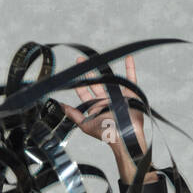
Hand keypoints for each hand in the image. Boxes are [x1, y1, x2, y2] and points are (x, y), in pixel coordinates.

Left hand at [60, 54, 156, 184]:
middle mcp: (106, 101)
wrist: (125, 135)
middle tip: (81, 61)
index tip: (73, 73)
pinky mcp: (130, 94)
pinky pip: (131, 80)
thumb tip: (61, 107)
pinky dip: (130, 69)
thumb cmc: (107, 134)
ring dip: (105, 68)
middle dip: (89, 72)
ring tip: (100, 56)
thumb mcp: (86, 125)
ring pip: (111, 79)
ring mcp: (118, 97)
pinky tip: (128, 58)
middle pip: (96, 83)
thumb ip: (74, 115)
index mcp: (95, 108)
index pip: (84, 94)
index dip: (79, 84)